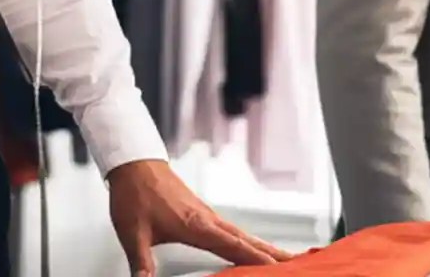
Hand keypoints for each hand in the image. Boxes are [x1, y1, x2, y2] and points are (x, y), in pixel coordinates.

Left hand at [108, 159, 292, 275]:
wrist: (135, 165)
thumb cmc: (135, 194)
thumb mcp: (133, 233)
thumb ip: (141, 262)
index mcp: (195, 225)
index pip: (232, 246)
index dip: (256, 258)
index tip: (278, 266)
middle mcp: (207, 219)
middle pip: (246, 240)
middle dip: (272, 253)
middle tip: (296, 262)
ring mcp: (206, 215)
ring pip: (241, 234)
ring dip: (263, 247)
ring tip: (283, 258)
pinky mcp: (202, 213)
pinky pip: (231, 230)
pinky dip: (246, 241)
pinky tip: (248, 247)